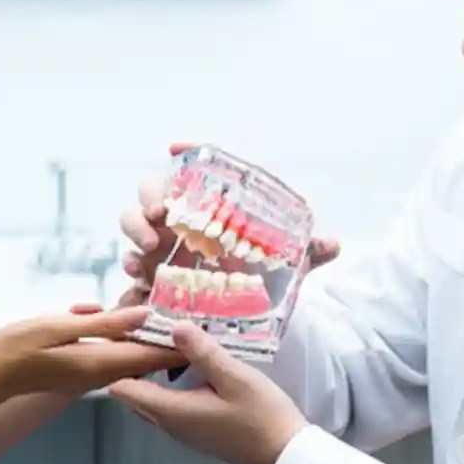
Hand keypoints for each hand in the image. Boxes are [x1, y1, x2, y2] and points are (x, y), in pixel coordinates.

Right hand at [0, 306, 185, 400]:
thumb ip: (105, 322)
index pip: (153, 354)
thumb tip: (145, 313)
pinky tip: (98, 312)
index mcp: (103, 362)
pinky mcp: (83, 366)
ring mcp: (93, 371)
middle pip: (146, 353)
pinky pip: (109, 348)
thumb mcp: (61, 326)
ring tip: (152, 301)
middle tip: (183, 303)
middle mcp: (103, 371)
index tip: (203, 324)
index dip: (179, 341)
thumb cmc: (20, 347)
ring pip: (128, 349)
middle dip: (163, 331)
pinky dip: (111, 330)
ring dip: (137, 328)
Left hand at [108, 321, 307, 463]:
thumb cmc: (260, 415)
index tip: (131, 334)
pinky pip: (166, 406)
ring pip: (149, 401)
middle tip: (147, 332)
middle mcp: (169, 424)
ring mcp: (181, 430)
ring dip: (150, 375)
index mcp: (171, 411)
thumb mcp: (234, 377)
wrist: (283, 452)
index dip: (122, 360)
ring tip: (165, 343)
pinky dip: (165, 386)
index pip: (123, 389)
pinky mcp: (194, 430)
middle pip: (132, 395)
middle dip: (133, 365)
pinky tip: (185, 366)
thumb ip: (203, 352)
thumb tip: (174, 326)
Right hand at [118, 142, 341, 307]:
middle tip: (162, 213)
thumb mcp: (286, 264)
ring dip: (134, 225)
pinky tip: (140, 276)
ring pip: (131, 218)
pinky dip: (130, 267)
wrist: (239, 315)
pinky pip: (129, 263)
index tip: (175, 148)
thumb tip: (333, 244)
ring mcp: (159, 242)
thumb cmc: (258, 274)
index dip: (183, 152)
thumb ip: (307, 252)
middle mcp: (179, 217)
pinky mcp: (149, 272)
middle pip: (151, 188)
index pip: (192, 169)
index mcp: (209, 205)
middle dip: (150, 194)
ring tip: (148, 247)